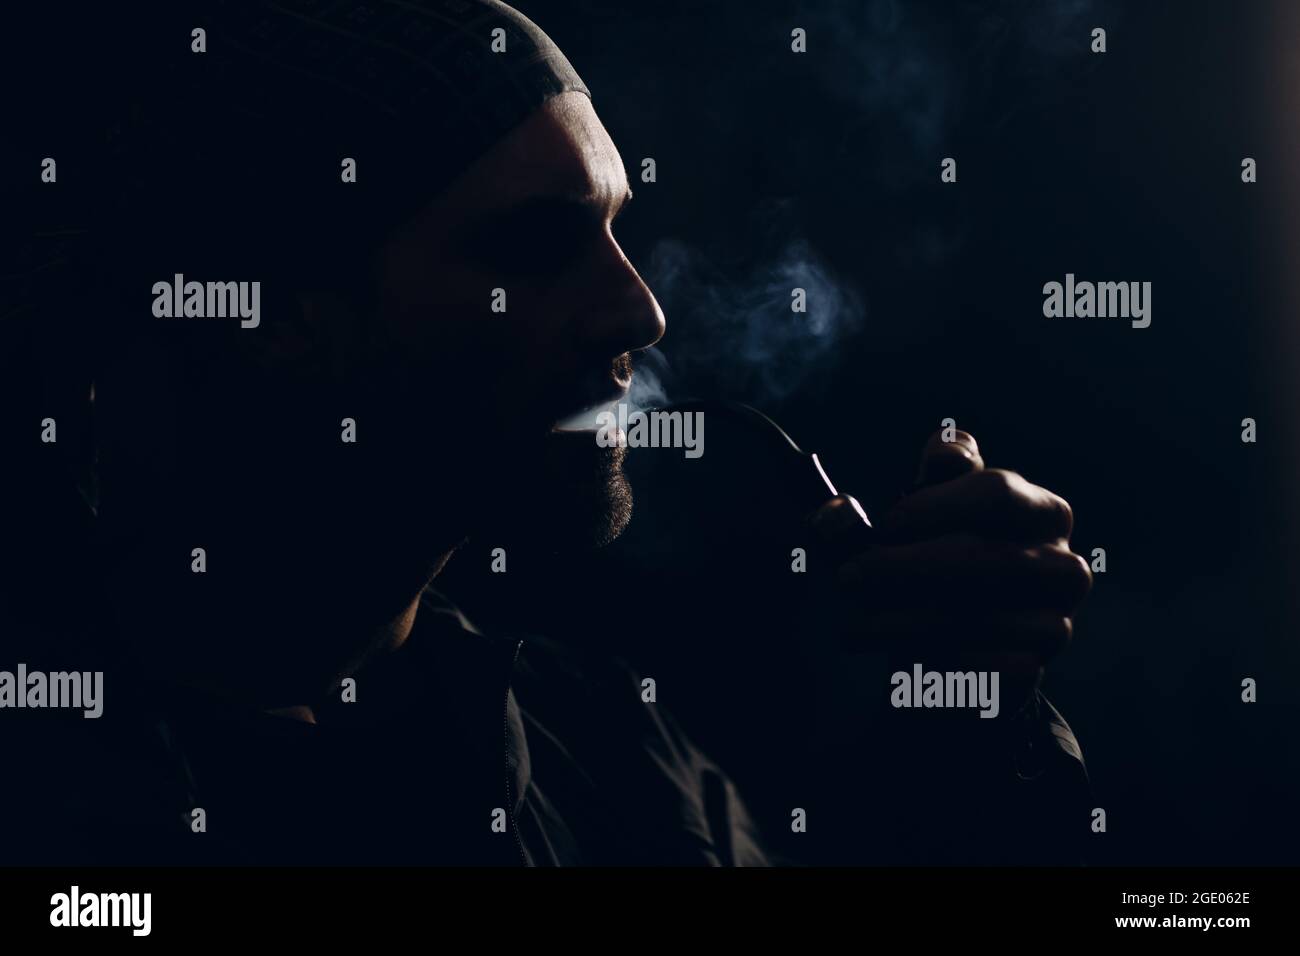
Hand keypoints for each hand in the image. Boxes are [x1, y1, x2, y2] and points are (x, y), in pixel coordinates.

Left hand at [811, 429, 1091, 696]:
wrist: (965, 650)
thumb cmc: (943, 564)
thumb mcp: (933, 514)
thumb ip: (928, 480)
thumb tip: (912, 466)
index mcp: (1042, 512)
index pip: (995, 493)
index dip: (934, 506)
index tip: (884, 525)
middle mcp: (1063, 564)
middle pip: (984, 557)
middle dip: (904, 567)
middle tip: (849, 577)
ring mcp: (1055, 619)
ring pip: (972, 617)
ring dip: (900, 620)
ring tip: (854, 623)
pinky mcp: (1032, 668)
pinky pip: (973, 664)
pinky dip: (925, 659)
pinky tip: (891, 655)